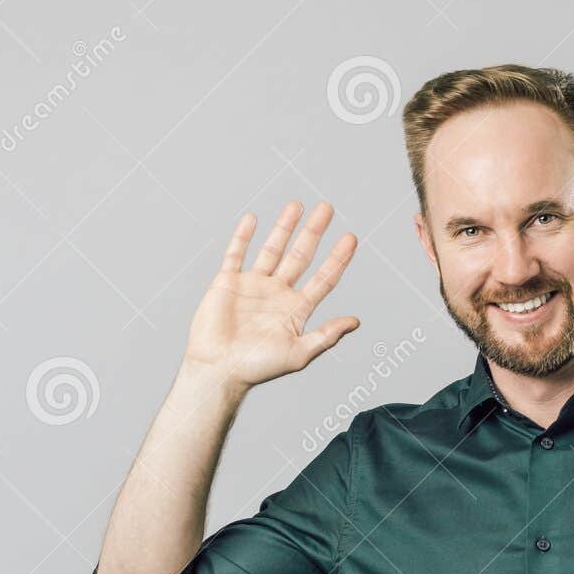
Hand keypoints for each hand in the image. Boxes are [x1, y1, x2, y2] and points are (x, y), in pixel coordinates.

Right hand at [182, 200, 359, 388]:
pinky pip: (236, 254)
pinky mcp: (228, 282)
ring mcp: (252, 285)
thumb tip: (355, 321)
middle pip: (300, 256)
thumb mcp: (298, 353)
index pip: (323, 279)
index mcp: (295, 310)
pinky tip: (252, 219)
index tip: (351, 238)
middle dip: (314, 232)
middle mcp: (277, 294)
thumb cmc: (258, 367)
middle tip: (327, 208)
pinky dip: (242, 236)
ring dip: (284, 227)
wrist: (219, 368)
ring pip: (272, 249)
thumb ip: (326, 336)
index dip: (338, 259)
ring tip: (297, 205)